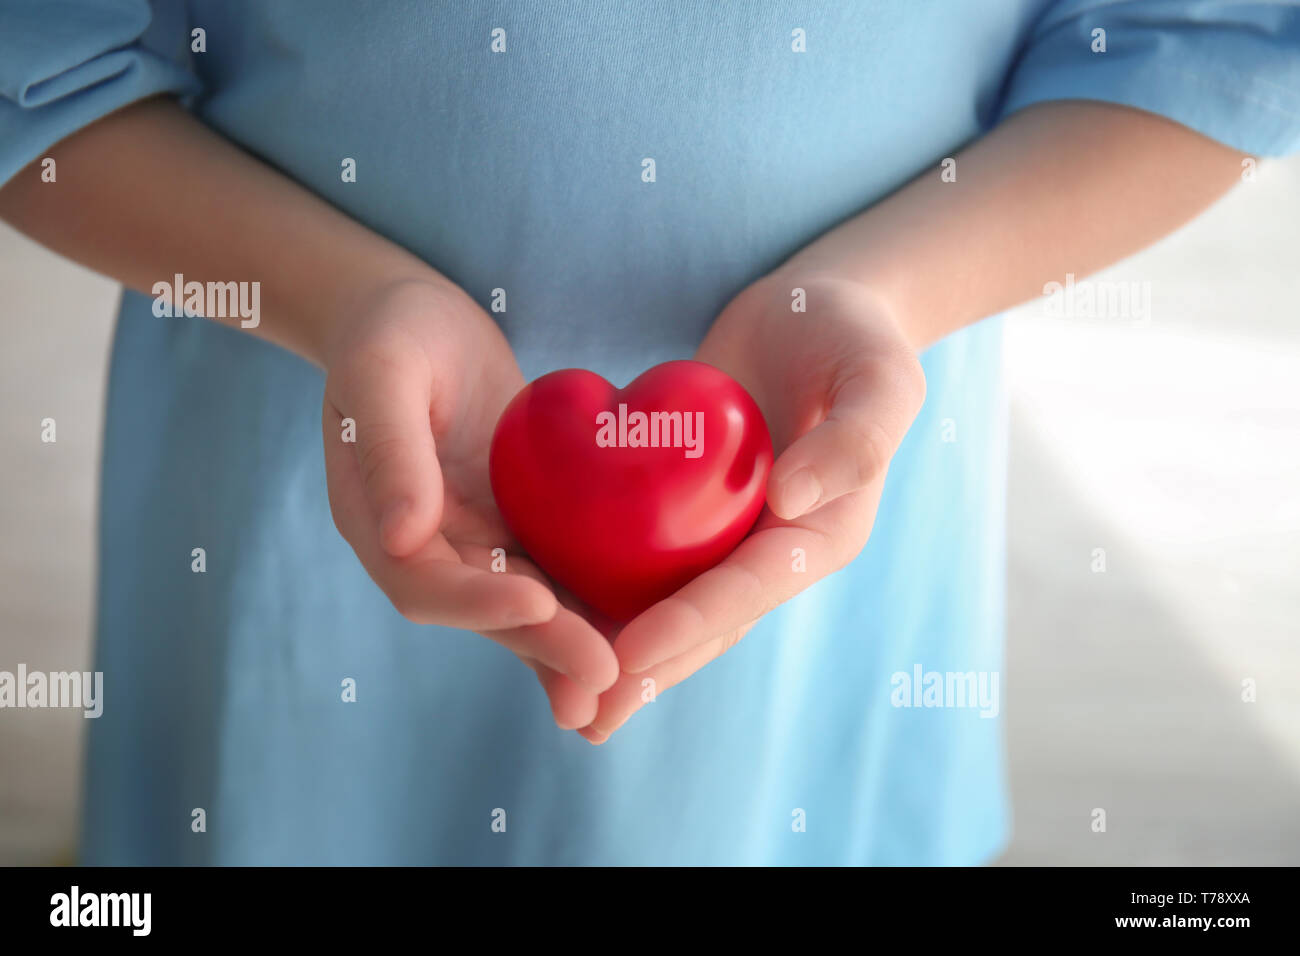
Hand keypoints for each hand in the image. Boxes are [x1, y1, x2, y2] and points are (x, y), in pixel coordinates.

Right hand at [321, 279, 619, 726]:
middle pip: (486, 612)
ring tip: (627, 683)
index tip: (539, 606)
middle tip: (604, 676)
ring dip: (573, 645)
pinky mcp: (517, 523)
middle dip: (545, 645)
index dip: (480, 603)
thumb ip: (391, 450)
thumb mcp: (382, 373)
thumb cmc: (391, 331)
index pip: (425, 583)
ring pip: (528, 606)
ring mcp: (475, 540)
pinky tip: (643, 627)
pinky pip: (556, 569)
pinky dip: (591, 603)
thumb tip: (404, 538)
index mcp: (379, 522)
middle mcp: (428, 547)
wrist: (415, 316)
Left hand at [578, 274, 925, 742]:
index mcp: (823, 534)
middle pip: (708, 621)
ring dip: (625, 654)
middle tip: (585, 716)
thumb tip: (790, 504)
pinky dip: (609, 587)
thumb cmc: (855, 336)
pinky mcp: (692, 508)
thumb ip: (853, 438)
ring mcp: (731, 532)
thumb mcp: (879, 376)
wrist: (815, 309)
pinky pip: (647, 554)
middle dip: (650, 670)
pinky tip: (555, 610)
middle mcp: (774, 548)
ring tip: (568, 701)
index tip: (630, 655)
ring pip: (672, 603)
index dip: (691, 624)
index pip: (750, 589)